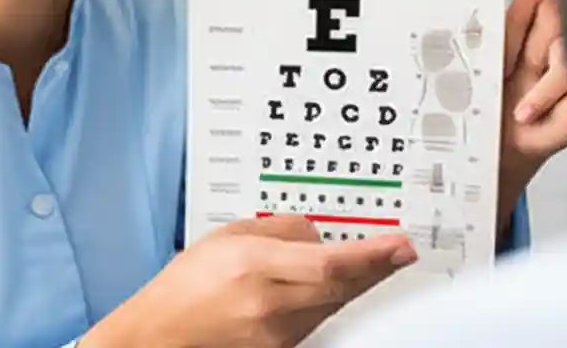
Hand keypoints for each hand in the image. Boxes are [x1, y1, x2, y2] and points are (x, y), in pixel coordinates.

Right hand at [83, 215, 415, 347]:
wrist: (163, 337)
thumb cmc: (187, 285)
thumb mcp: (228, 237)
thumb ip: (278, 230)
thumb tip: (317, 233)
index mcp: (255, 266)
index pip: (328, 264)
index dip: (370, 256)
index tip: (399, 245)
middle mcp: (271, 304)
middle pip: (342, 287)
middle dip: (378, 267)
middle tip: (403, 251)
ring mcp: (278, 333)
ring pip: (335, 304)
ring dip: (360, 282)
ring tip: (379, 262)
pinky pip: (319, 318)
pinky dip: (333, 299)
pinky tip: (339, 286)